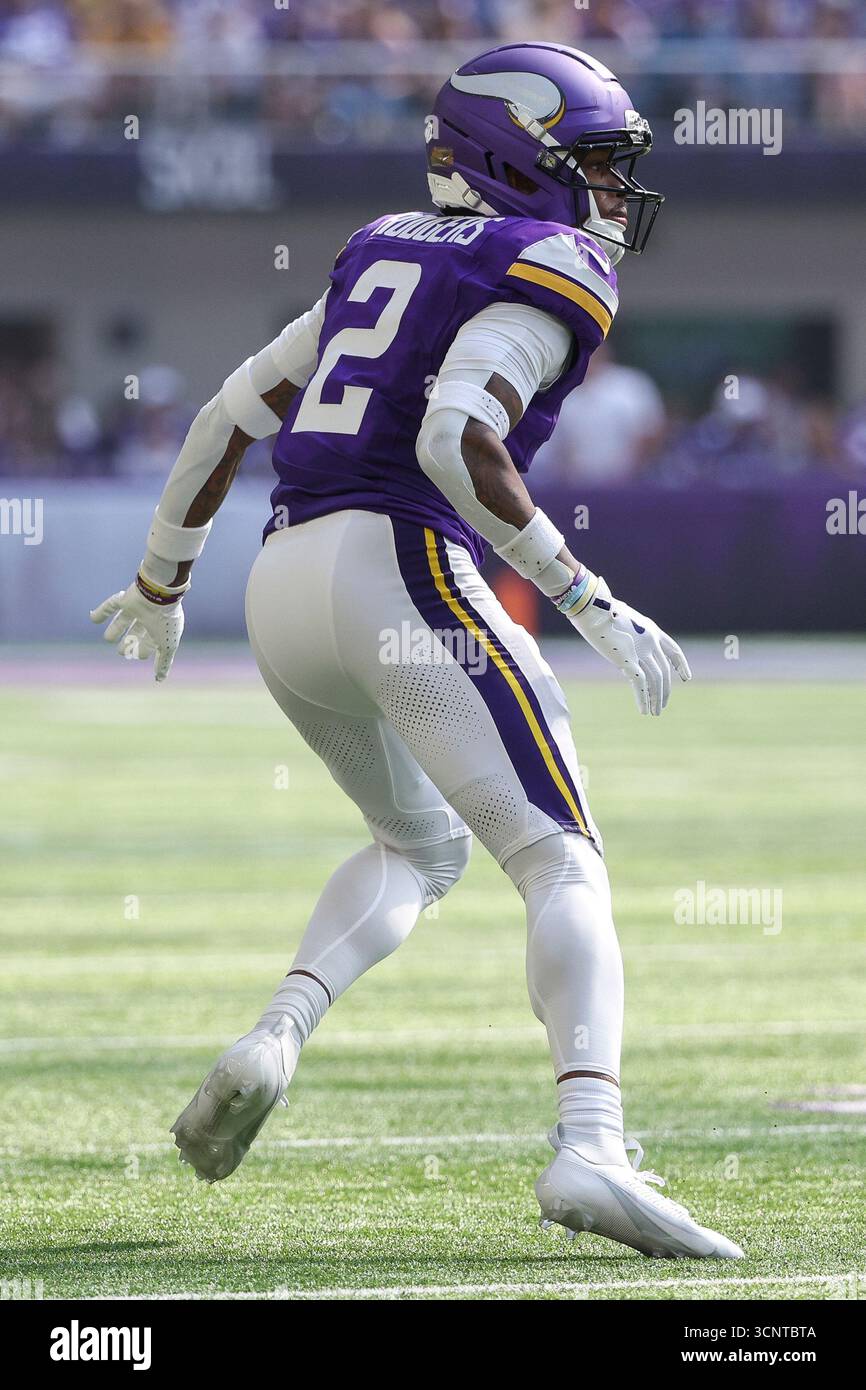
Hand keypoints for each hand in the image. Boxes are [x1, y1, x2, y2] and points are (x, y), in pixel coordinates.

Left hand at [90, 576, 184, 682]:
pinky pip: (110, 605)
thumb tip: (160, 680)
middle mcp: (148, 619)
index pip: (151, 643)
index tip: (141, 656)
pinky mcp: (125, 599)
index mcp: (160, 629)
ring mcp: (136, 609)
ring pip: (123, 620)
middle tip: (121, 651)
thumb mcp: (167, 645)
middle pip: (136, 632)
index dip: (145, 650)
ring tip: (108, 638)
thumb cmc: (166, 622)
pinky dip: (101, 612)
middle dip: (129, 642)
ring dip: (115, 629)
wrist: (160, 595)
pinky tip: (92, 618)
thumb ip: (163, 662)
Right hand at [567, 576, 690, 715]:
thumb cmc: (601, 611)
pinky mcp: (628, 660)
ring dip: (656, 699)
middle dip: (665, 690)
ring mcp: (641, 651)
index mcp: (652, 630)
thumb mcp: (621, 623)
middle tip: (662, 705)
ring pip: (655, 680)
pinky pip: (640, 684)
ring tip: (655, 713)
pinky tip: (643, 710)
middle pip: (664, 671)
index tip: (686, 678)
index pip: (673, 650)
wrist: (592, 608)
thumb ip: (629, 640)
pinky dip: (643, 699)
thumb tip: (625, 661)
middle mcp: (651, 641)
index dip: (681, 665)